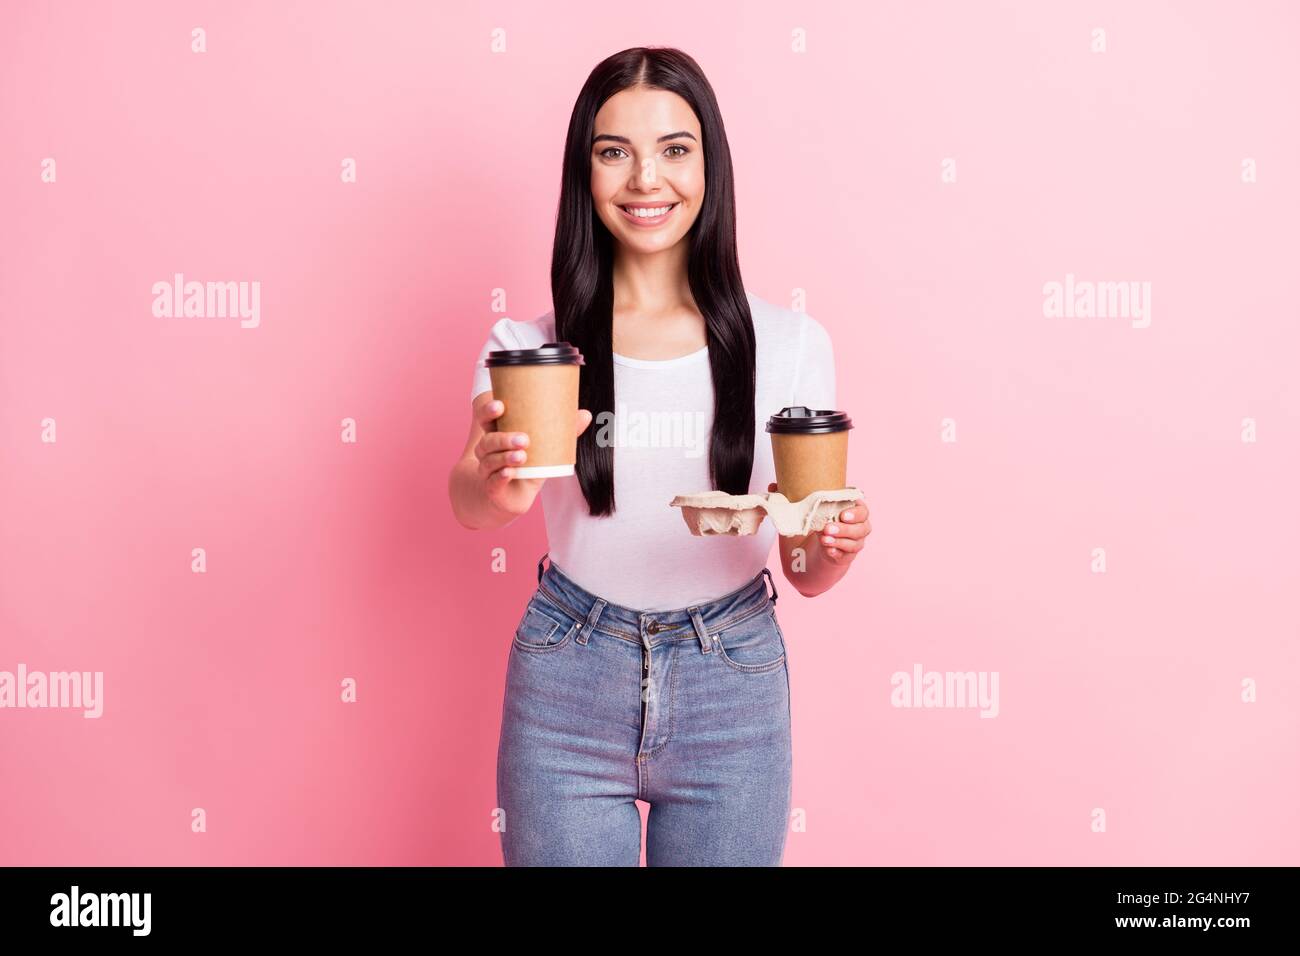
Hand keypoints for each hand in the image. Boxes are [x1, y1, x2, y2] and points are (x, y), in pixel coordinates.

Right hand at [476, 400, 592, 515]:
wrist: (512, 496)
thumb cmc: (527, 466)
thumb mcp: (545, 449)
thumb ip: (563, 432)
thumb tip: (586, 414)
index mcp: (497, 434)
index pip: (485, 419)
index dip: (488, 411)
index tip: (500, 406)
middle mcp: (487, 451)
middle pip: (488, 441)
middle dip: (504, 438)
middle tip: (524, 439)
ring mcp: (487, 470)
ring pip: (490, 461)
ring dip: (505, 458)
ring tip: (522, 456)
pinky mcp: (492, 489)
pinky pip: (492, 481)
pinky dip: (500, 476)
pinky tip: (509, 473)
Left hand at [767, 482, 870, 564]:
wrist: (815, 548)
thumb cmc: (815, 523)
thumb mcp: (805, 509)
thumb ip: (792, 496)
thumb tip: (773, 484)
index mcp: (852, 510)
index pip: (862, 509)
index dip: (855, 512)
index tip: (842, 514)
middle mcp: (858, 526)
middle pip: (862, 527)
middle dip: (845, 528)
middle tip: (827, 528)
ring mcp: (855, 542)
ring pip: (855, 542)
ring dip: (840, 540)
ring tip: (824, 539)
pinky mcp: (848, 556)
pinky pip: (846, 555)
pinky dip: (837, 552)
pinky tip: (827, 550)